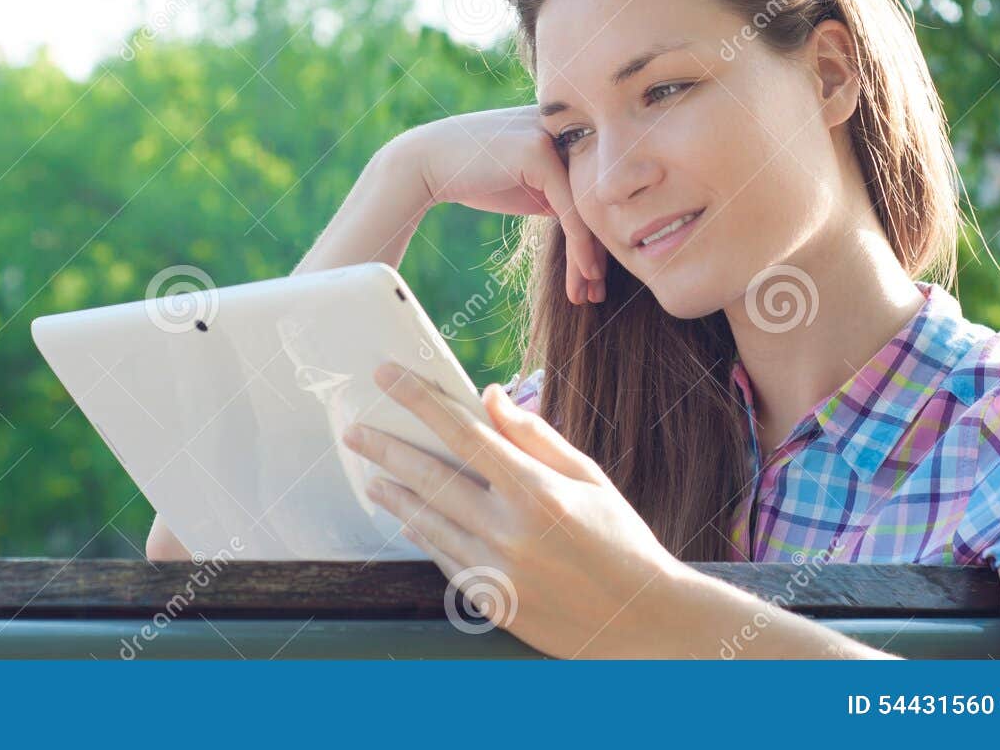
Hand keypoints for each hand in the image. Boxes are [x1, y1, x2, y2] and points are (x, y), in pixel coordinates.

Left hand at [341, 361, 694, 658]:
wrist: (643, 623)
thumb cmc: (622, 540)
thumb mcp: (589, 476)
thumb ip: (534, 435)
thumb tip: (489, 396)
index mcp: (537, 491)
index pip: (462, 433)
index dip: (418, 400)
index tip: (387, 377)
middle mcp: (510, 532)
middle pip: (429, 479)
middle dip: (386, 449)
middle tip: (356, 432)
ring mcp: (497, 572)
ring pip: (427, 524)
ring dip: (395, 496)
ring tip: (373, 475)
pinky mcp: (492, 603)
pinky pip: (444, 561)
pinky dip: (422, 536)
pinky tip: (408, 521)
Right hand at [393, 106, 607, 304]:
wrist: (424, 163)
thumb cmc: (469, 175)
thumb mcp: (524, 185)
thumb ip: (556, 192)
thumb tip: (586, 225)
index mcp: (563, 129)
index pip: (592, 188)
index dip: (597, 233)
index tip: (594, 275)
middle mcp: (564, 126)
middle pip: (595, 197)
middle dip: (599, 248)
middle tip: (597, 291)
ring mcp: (552, 135)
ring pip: (586, 206)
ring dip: (591, 255)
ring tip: (591, 293)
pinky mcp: (540, 152)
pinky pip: (570, 207)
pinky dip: (580, 245)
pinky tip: (585, 273)